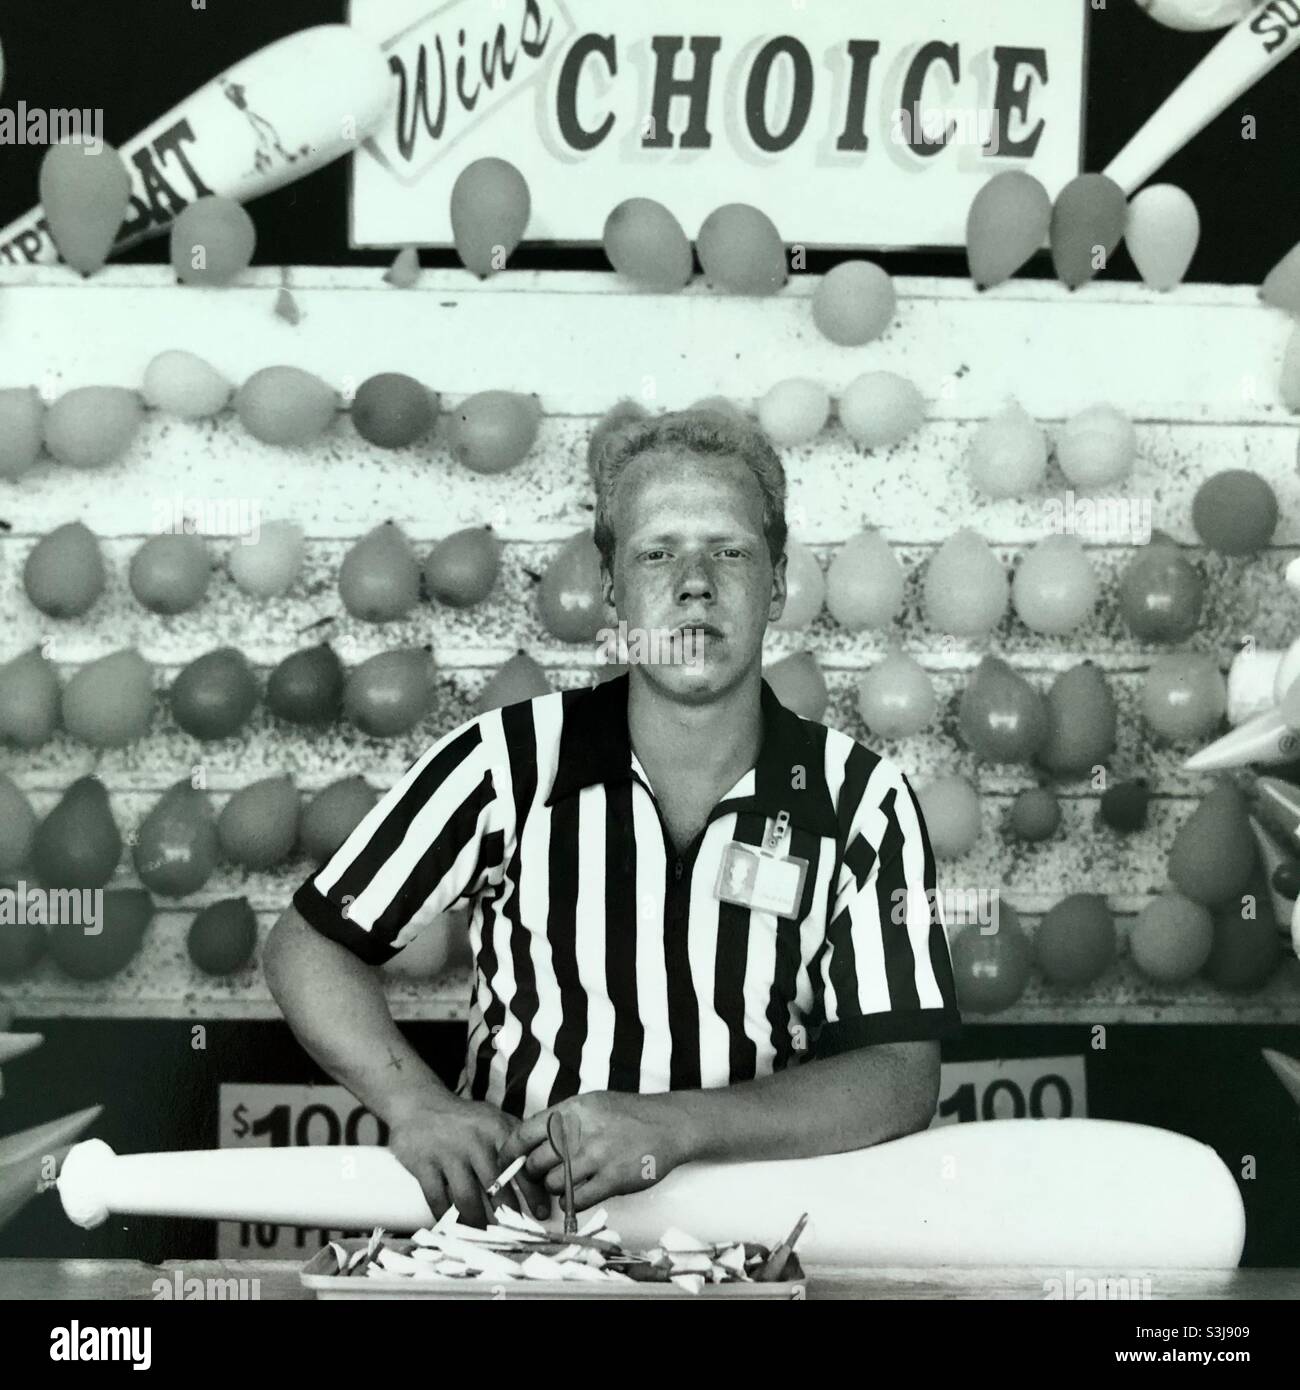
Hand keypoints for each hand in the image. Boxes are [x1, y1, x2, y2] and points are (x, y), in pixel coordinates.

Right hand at [388, 1095, 549, 1228]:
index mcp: (497, 1129)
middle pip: (496, 1186)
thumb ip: (516, 1143)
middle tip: (514, 1232)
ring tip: (486, 1236)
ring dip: (478, 1222)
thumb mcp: (493, 1120)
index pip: (521, 1164)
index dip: (534, 1192)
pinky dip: (446, 1218)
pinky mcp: (423, 1165)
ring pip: (467, 1198)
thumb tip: (543, 1174)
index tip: (541, 1213)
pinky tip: (453, 1228)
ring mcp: (448, 1153)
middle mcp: (474, 1141)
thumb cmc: (464, 1120)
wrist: (419, 1105)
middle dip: (508, 1214)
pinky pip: (437, 1200)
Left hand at [498, 1091, 692, 1215]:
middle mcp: (580, 1131)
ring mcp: (596, 1156)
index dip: (510, 1152)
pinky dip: (571, 1202)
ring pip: (552, 1184)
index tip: (507, 1163)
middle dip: (534, 1174)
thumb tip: (530, 1140)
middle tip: (542, 1177)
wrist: (669, 1124)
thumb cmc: (629, 1115)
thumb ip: (563, 1121)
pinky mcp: (612, 1179)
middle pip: (535, 1163)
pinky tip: (578, 1195)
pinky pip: (575, 1200)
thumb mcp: (591, 1104)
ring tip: (566, 1183)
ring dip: (554, 1188)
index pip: (524, 1133)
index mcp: (572, 1110)